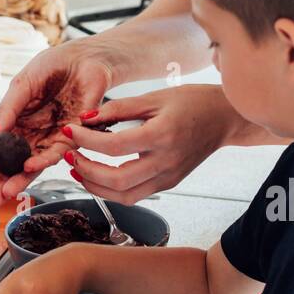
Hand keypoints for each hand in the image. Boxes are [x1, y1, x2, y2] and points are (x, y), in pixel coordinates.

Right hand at [0, 38, 119, 207]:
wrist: (85, 58)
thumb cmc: (53, 66)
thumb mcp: (23, 84)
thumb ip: (9, 107)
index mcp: (17, 123)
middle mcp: (33, 135)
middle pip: (13, 164)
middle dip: (0, 182)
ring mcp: (52, 137)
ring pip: (33, 164)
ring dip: (19, 178)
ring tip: (5, 193)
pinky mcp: (72, 135)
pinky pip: (56, 152)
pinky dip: (43, 160)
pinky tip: (29, 167)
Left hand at [61, 83, 241, 203]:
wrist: (224, 118)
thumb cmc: (192, 102)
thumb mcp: (154, 97)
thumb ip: (119, 108)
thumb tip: (86, 117)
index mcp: (162, 136)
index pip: (114, 146)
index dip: (86, 140)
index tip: (70, 130)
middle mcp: (167, 162)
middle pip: (117, 181)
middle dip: (86, 171)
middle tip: (69, 155)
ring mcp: (169, 177)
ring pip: (125, 196)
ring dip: (95, 187)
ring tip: (77, 169)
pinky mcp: (169, 184)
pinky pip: (135, 195)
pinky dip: (112, 190)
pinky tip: (98, 176)